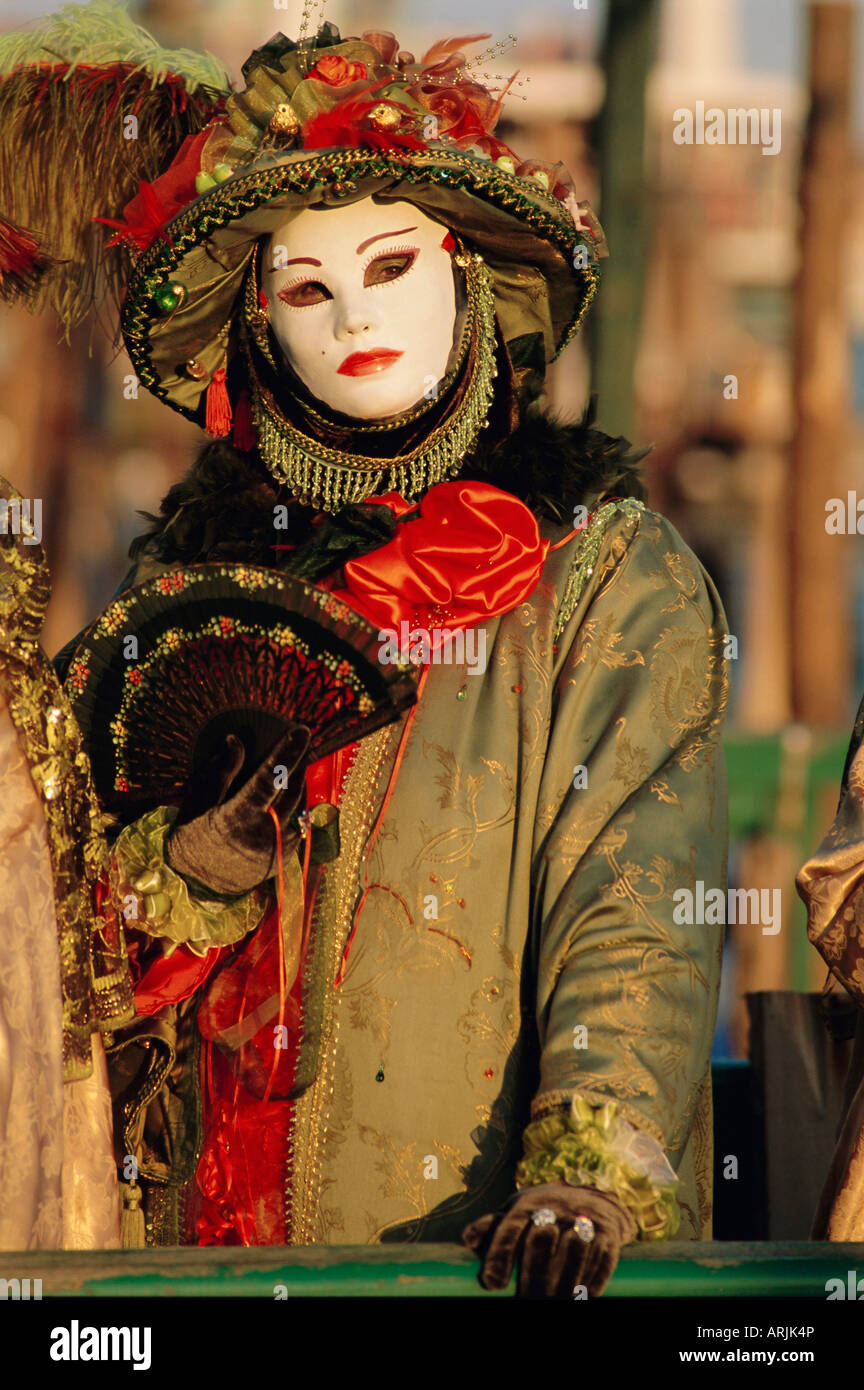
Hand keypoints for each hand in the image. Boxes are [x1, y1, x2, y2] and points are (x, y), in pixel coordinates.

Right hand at [166, 724, 310, 896]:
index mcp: (238, 818)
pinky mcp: (287, 856)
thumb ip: (220, 770)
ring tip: (289, 765)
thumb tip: (235, 740)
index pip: (270, 778)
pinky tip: (283, 795)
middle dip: (297, 761)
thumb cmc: (193, 836)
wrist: (199, 885)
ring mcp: (279, 847)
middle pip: (292, 787)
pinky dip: (294, 803)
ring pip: (299, 803)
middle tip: (297, 741)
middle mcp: (264, 833)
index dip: (287, 752)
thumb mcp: (198, 801)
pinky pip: (298, 821)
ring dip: (297, 781)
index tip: (301, 730)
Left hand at [462, 1181, 635, 1298]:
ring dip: (565, 1282)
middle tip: (527, 1300)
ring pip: (574, 1251)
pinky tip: (584, 1297)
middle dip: (533, 1275)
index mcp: (529, 1205)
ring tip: (556, 1302)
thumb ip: (494, 1227)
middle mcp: (556, 1208)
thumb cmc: (545, 1212)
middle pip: (541, 1240)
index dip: (499, 1256)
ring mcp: (584, 1218)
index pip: (510, 1228)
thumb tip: (467, 1240)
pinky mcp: (609, 1232)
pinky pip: (603, 1258)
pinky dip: (594, 1280)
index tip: (492, 1284)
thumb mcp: (519, 1212)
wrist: (593, 1197)